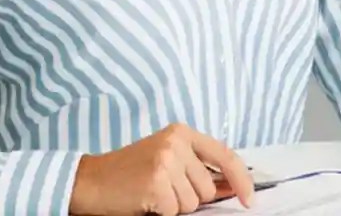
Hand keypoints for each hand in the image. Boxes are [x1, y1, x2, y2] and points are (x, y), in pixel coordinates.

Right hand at [69, 123, 254, 214]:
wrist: (90, 181)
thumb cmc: (130, 173)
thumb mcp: (168, 160)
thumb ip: (200, 169)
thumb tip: (234, 188)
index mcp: (182, 133)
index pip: (226, 155)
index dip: (242, 180)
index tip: (250, 199)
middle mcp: (176, 143)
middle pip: (208, 187)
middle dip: (190, 197)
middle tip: (163, 189)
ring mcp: (166, 162)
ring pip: (193, 202)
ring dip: (175, 206)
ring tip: (152, 193)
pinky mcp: (155, 183)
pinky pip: (174, 211)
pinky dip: (161, 213)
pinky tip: (145, 201)